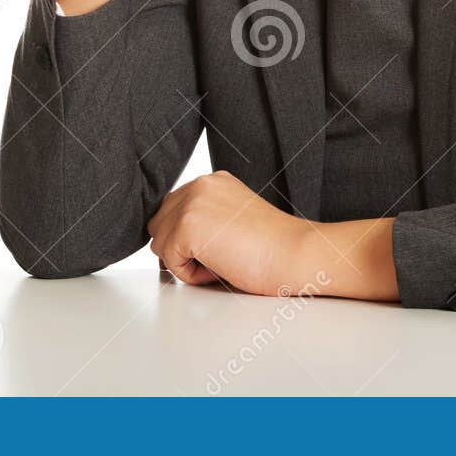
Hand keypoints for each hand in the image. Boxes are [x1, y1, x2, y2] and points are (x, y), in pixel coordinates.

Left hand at [146, 171, 319, 295]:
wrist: (295, 254)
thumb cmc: (274, 247)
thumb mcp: (233, 219)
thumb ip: (205, 218)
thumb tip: (171, 241)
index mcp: (213, 181)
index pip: (173, 208)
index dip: (186, 237)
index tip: (215, 249)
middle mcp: (200, 185)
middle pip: (160, 224)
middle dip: (180, 247)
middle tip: (217, 257)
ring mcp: (192, 204)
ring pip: (161, 243)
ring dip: (185, 261)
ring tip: (222, 261)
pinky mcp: (187, 227)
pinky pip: (169, 261)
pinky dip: (190, 275)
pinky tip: (221, 267)